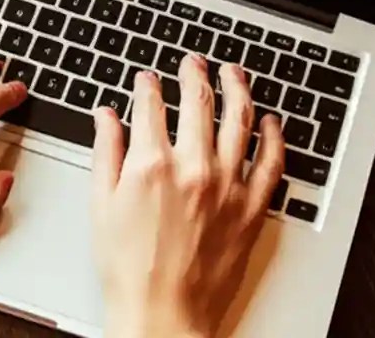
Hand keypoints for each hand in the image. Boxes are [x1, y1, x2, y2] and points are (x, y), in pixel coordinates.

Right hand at [91, 55, 284, 337]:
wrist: (162, 314)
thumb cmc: (129, 270)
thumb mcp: (101, 205)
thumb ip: (105, 153)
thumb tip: (105, 116)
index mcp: (151, 165)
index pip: (151, 105)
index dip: (148, 84)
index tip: (148, 79)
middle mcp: (193, 168)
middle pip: (199, 102)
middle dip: (195, 74)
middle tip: (194, 63)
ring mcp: (227, 186)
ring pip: (239, 120)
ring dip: (236, 88)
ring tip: (233, 74)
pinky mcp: (251, 208)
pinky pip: (270, 162)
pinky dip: (273, 136)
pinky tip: (269, 120)